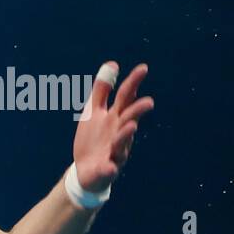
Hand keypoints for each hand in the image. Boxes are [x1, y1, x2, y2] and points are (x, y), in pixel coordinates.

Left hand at [73, 62, 153, 192]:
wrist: (85, 170)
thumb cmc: (94, 138)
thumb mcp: (94, 111)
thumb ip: (102, 89)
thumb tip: (112, 64)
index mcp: (116, 117)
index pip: (127, 97)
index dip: (133, 83)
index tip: (143, 68)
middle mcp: (120, 133)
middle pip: (129, 119)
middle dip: (137, 111)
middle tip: (148, 102)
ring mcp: (115, 152)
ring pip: (122, 144)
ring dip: (126, 135)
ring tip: (130, 127)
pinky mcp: (106, 170)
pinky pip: (109, 170)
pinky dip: (110, 168)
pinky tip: (110, 167)